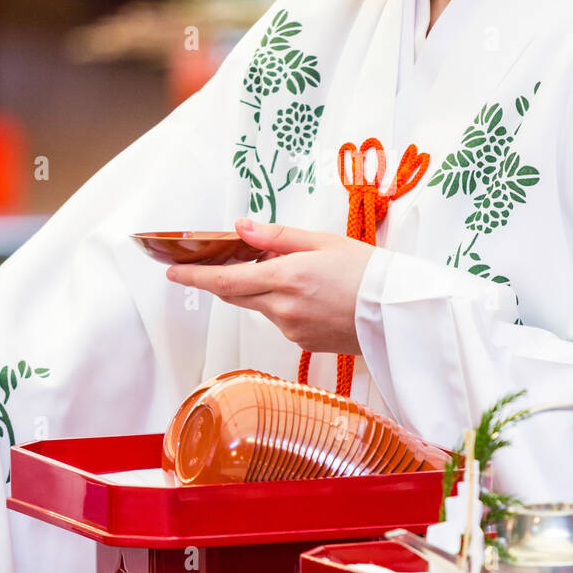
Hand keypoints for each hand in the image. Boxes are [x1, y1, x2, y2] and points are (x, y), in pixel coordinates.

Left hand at [165, 218, 374, 355]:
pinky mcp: (303, 343)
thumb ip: (277, 237)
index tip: (173, 272)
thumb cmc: (369, 272)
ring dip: (263, 290)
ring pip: (260, 307)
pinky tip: (312, 295)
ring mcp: (292, 329)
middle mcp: (282, 308)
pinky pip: (281, 321)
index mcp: (286, 277)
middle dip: (224, 280)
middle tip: (221, 261)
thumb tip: (241, 229)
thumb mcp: (324, 241)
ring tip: (300, 273)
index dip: (195, 277)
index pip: (225, 280)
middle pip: (236, 294)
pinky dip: (284, 305)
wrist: (399, 314)